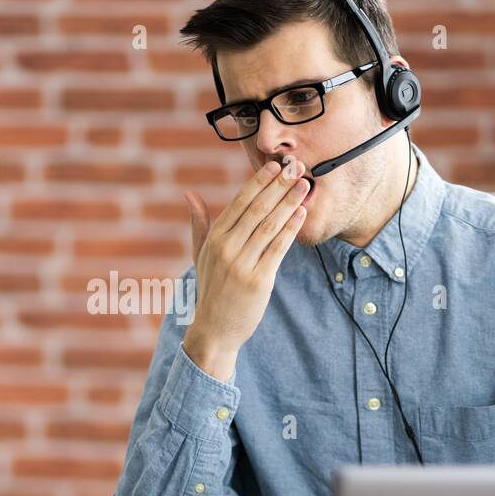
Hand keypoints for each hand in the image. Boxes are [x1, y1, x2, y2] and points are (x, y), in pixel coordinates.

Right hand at [182, 157, 309, 380]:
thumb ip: (199, 224)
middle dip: (278, 185)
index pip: (239, 202)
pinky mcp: (258, 281)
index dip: (258, 181)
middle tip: (296, 166)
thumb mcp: (200, 255)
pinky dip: (290, 229)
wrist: (215, 330)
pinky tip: (301, 214)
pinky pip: (277, 249)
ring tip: (304, 185)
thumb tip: (189, 194)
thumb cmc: (211, 290)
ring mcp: (241, 264)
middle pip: (256, 209)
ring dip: (289, 202)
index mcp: (214, 238)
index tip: (275, 165)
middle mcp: (226, 248)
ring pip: (269, 225)